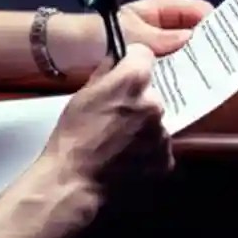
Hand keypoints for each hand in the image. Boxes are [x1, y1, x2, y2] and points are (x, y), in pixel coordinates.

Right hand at [40, 44, 172, 198]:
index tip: (123, 72)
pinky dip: (146, 150)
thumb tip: (117, 58)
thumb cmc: (72, 137)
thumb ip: (106, 70)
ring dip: (142, 126)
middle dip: (136, 99)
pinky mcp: (165, 159)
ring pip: (155, 120)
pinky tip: (125, 158)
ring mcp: (162, 133)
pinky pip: (158, 146)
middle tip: (114, 116)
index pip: (144, 55)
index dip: (131, 62)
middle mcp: (154, 103)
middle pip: (151, 91)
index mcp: (133, 80)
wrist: (74, 181)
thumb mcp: (83, 94)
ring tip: (117, 142)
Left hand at [47, 0, 213, 75]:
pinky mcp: (150, 65)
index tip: (231, 40)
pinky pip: (172, 68)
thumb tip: (193, 40)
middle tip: (227, 66)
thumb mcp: (131, 35)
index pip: (198, 11)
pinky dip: (179, 76)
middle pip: (196, 34)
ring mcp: (158, 46)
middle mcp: (164, 25)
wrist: (68, 53)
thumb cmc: (97, 34)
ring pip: (186, 53)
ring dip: (195, 65)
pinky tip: (188, 91)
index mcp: (162, 9)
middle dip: (209, 47)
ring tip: (212, 81)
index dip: (215, 23)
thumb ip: (162, 38)